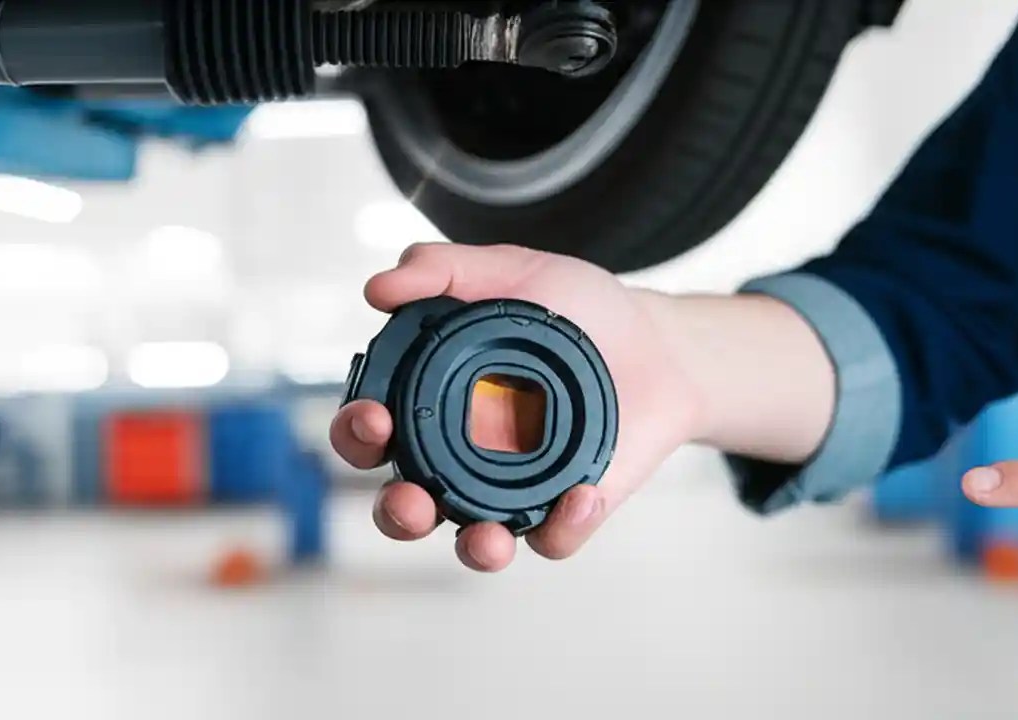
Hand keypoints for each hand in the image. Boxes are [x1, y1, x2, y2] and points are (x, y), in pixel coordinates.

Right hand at [330, 243, 703, 571]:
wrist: (659, 341)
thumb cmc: (577, 308)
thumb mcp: (514, 272)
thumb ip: (444, 270)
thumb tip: (376, 289)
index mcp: (434, 403)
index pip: (373, 431)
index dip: (358, 431)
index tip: (372, 417)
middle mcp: (462, 458)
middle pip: (406, 505)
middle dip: (397, 513)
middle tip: (411, 500)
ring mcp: (515, 490)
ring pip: (474, 542)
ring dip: (474, 548)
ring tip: (487, 540)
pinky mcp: (569, 511)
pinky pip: (554, 538)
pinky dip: (563, 525)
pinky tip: (582, 495)